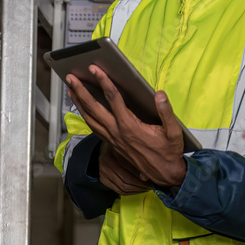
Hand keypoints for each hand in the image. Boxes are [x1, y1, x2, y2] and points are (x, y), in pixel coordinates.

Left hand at [65, 66, 186, 187]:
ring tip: (70, 90)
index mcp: (130, 126)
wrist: (164, 175)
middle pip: (94, 108)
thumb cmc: (169, 152)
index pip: (113, 99)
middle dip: (81, 91)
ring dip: (79, 104)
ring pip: (90, 119)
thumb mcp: (174, 131)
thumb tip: (159, 94)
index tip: (95, 70)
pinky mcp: (112, 145)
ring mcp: (113, 139)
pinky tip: (82, 109)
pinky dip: (85, 116)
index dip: (103, 82)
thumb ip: (166, 112)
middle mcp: (117, 132)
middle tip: (70, 77)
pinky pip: (94, 128)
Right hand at [98, 144, 152, 195]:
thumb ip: (137, 157)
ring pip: (123, 188)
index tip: (151, 176)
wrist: (107, 148)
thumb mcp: (129, 147)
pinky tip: (138, 189)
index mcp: (111, 152)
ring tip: (146, 187)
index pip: (128, 166)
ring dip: (137, 190)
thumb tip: (147, 175)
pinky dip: (131, 192)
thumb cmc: (121, 146)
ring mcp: (103, 173)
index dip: (140, 173)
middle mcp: (105, 163)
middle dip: (141, 185)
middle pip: (126, 179)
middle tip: (151, 184)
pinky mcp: (103, 180)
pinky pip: (119, 191)